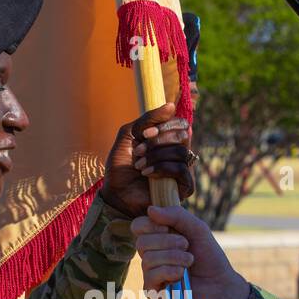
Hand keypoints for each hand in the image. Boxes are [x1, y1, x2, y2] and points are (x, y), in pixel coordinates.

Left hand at [98, 102, 193, 217]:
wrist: (115, 193)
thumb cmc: (121, 166)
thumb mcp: (129, 135)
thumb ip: (148, 119)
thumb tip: (172, 106)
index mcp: (167, 139)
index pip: (180, 123)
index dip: (165, 125)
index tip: (143, 133)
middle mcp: (177, 153)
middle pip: (183, 135)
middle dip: (158, 141)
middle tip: (138, 151)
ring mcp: (182, 170)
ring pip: (181, 152)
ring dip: (156, 156)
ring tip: (139, 166)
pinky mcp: (184, 187)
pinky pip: (182, 170)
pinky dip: (163, 169)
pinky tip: (147, 174)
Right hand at [134, 204, 248, 298]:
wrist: (220, 284)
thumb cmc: (209, 257)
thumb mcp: (197, 229)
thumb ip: (176, 215)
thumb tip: (150, 209)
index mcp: (158, 238)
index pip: (138, 226)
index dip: (150, 225)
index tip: (168, 228)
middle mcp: (151, 254)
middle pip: (141, 242)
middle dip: (167, 242)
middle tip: (186, 246)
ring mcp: (150, 273)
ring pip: (148, 259)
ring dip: (174, 257)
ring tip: (189, 262)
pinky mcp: (152, 291)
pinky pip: (151, 276)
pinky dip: (170, 272)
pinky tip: (181, 276)